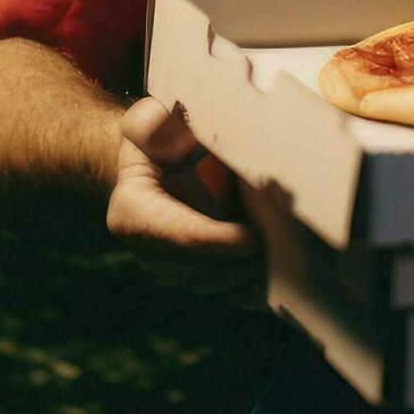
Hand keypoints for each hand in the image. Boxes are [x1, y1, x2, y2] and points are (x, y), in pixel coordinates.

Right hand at [109, 96, 264, 308]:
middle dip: (240, 258)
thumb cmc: (159, 138)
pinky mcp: (191, 281)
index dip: (219, 240)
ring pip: (216, 284)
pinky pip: (226, 293)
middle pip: (202, 268)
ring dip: (247, 270)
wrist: (159, 168)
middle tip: (281, 239)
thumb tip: (175, 139)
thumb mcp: (149, 120)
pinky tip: (274, 270)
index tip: (254, 237)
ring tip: (278, 248)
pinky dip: (251, 286)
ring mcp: (169, 271)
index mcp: (132, 213)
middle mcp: (146, 251)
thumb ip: (152, 123)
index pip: (180, 235)